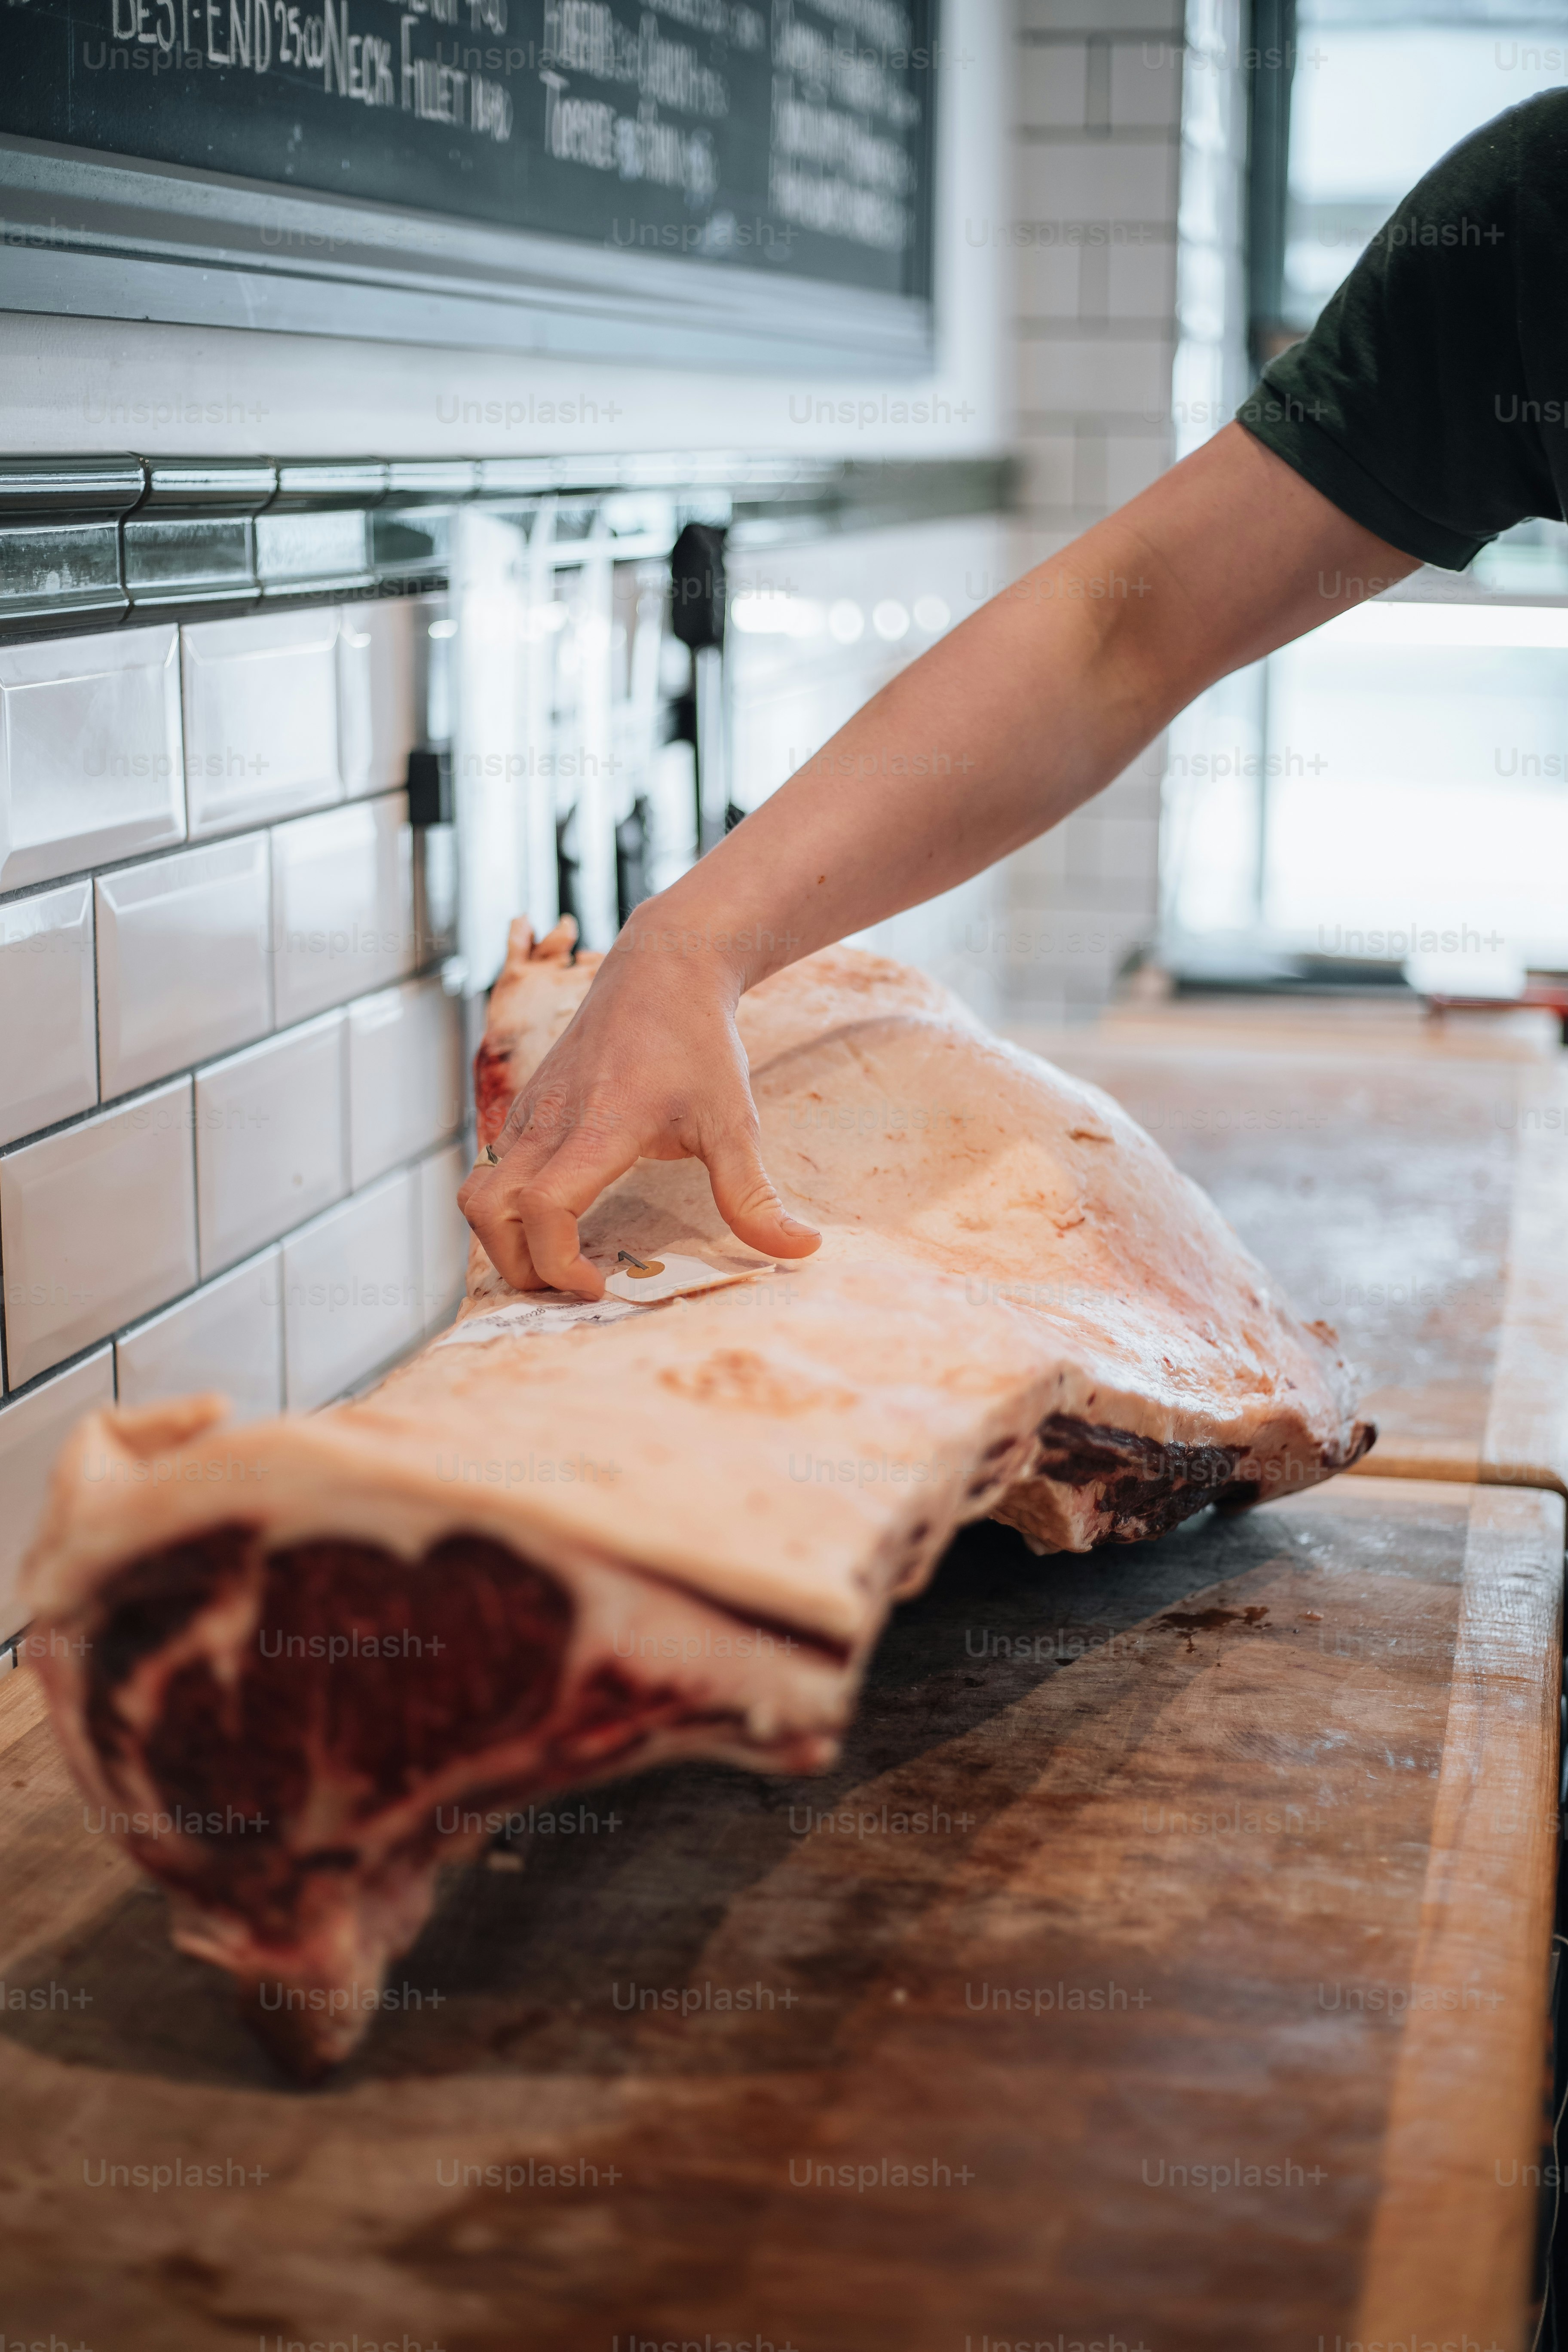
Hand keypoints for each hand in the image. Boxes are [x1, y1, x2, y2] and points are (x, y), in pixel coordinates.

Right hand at [457, 923, 821, 1296]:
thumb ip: (754, 1193)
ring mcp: (530, 1111)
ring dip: (504, 1240)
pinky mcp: (524, 1107)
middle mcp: (550, 1120)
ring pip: (479, 1192)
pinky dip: (507, 1210)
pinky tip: (556, 1220)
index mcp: (600, 1125)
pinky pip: (491, 1169)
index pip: (545, 1208)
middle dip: (519, 1267)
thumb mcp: (734, 1120)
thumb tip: (801, 1248)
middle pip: (489, 1211)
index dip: (560, 1263)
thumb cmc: (698, 1042)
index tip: (601, 1286)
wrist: (662, 967)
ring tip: (558, 1260)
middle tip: (573, 1284)